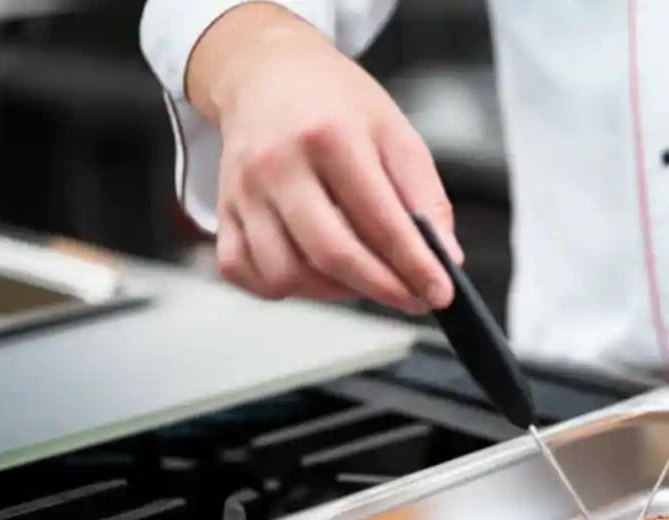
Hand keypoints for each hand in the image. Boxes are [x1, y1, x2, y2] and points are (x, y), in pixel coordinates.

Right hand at [188, 3, 460, 312]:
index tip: (438, 293)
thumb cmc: (334, 102)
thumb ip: (424, 195)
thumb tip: (444, 255)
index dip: (414, 265)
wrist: (269, 74)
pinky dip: (285, 286)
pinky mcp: (224, 211)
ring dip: (335, 291)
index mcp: (330, 136)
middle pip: (331, 254)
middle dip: (381, 288)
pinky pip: (246, 273)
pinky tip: (314, 271)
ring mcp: (244, 192)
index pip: (380, 220)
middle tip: (411, 297)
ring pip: (286, 274)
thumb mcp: (395, 131)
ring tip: (364, 276)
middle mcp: (279, 165)